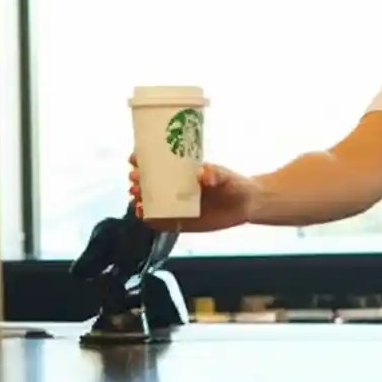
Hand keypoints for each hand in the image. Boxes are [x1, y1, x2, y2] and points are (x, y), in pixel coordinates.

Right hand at [128, 152, 257, 232]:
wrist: (246, 205)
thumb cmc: (234, 184)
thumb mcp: (226, 176)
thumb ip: (216, 174)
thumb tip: (202, 174)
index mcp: (182, 171)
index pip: (157, 163)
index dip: (143, 160)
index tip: (134, 159)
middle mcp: (175, 187)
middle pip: (148, 183)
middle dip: (137, 181)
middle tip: (135, 181)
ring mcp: (177, 204)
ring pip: (151, 202)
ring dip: (139, 200)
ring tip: (137, 199)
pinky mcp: (181, 221)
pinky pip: (161, 221)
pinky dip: (150, 219)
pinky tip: (143, 216)